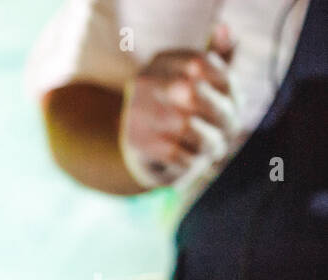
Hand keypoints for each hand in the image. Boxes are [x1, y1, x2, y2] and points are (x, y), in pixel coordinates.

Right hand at [120, 25, 236, 188]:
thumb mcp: (203, 81)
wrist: (146, 146)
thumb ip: (219, 57)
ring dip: (210, 140)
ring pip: (187, 126)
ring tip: (216, 146)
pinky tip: (195, 156)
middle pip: (194, 93)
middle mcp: (145, 82)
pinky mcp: (137, 142)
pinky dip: (192, 158)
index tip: (232, 99)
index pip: (201, 63)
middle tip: (231, 127)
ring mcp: (137, 112)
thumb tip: (226, 30)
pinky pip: (177, 153)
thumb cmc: (185, 108)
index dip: (226, 83)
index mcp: (162, 60)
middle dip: (221, 113)